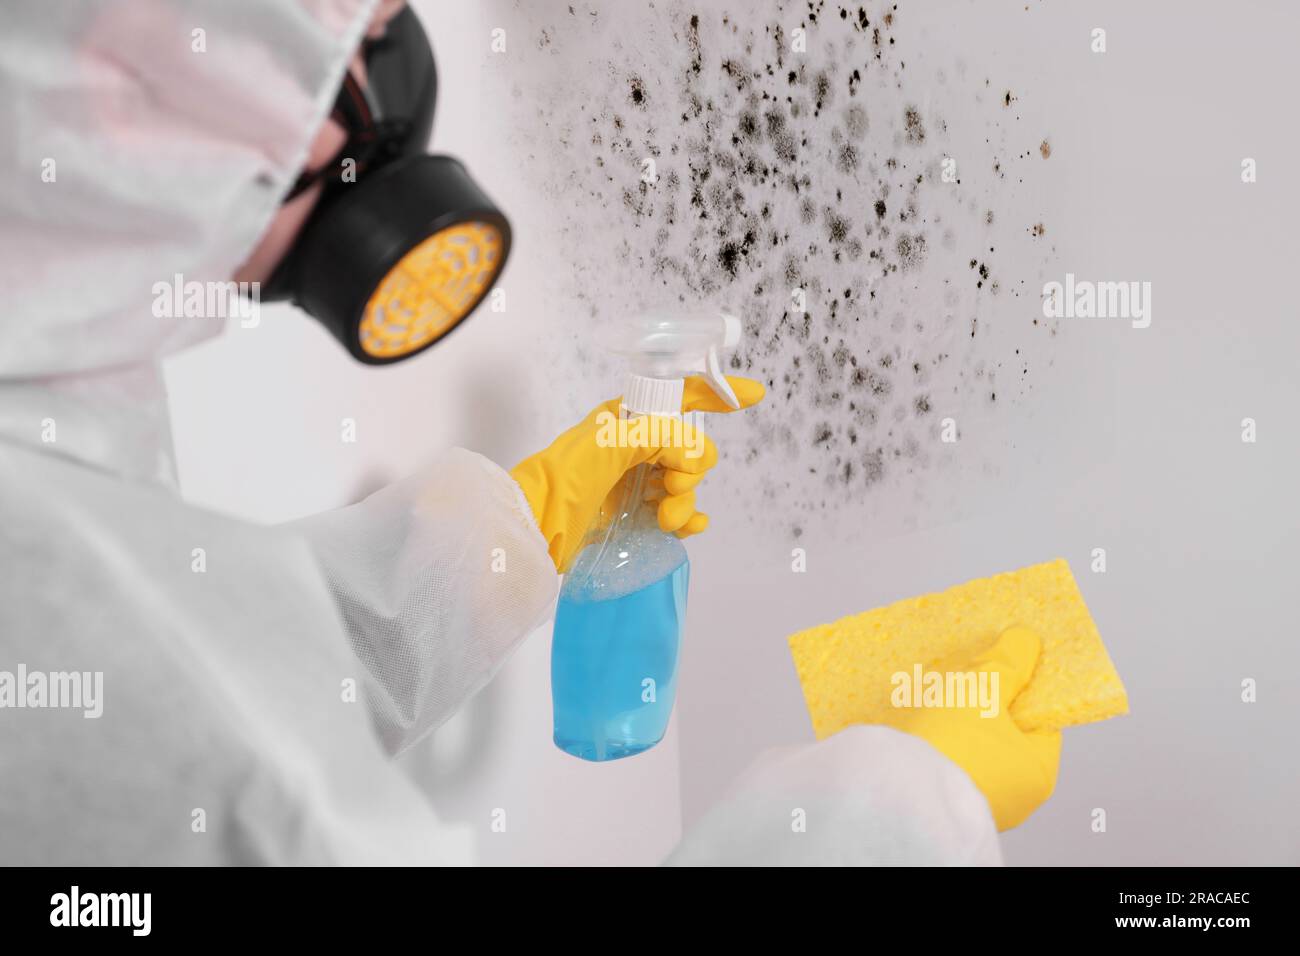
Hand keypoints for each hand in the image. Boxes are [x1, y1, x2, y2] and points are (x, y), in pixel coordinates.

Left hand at [510, 375, 764, 572]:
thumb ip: (661, 436)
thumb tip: (695, 457)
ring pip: (684, 485)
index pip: (680, 397)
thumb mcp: (613, 439)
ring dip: (686, 501)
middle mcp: (635, 447)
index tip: (754, 395)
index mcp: (628, 419)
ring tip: (668, 518)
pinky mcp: (634, 516)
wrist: (536, 525)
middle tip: (673, 488)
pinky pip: (676, 514)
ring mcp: (635, 483)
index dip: (716, 393)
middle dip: (692, 469)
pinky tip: (689, 528)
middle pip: (690, 450)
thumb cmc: (566, 475)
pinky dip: (689, 520)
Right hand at [881, 626, 1062, 830]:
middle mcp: (1016, 796)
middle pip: (1006, 733)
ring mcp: (980, 804)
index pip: (1040, 718)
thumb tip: (1027, 640)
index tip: (1002, 665)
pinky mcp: (946, 805)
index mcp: (1038, 772)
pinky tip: (922, 725)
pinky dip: (941, 744)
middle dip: (986, 704)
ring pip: (975, 749)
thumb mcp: (982, 692)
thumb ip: (1006, 664)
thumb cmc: (953, 746)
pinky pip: (951, 764)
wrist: (899, 796)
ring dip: (959, 724)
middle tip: (965, 677)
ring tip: (937, 697)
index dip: (1021, 686)